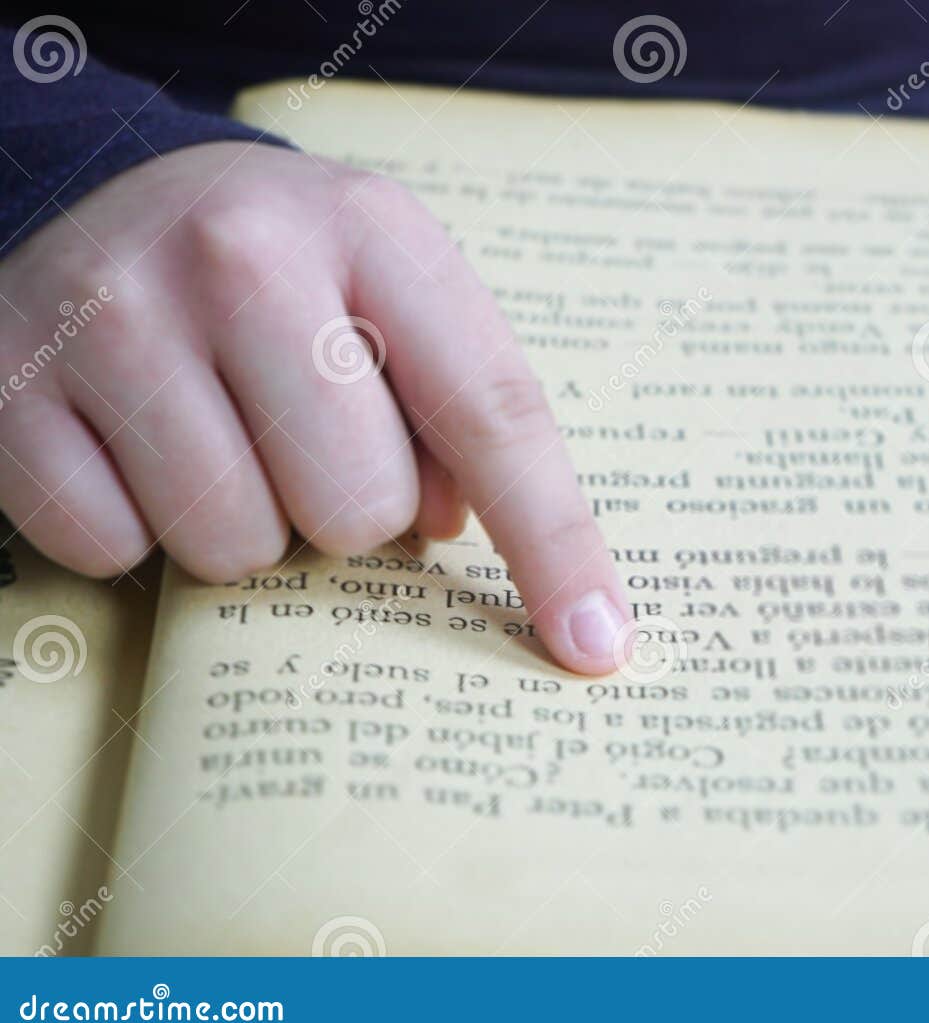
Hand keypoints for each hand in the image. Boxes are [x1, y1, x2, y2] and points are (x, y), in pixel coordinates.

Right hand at [0, 142, 628, 673]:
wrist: (113, 196)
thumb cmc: (294, 281)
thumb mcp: (395, 304)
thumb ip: (459, 414)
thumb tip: (457, 541)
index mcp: (375, 233)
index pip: (493, 415)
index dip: (554, 545)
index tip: (595, 646)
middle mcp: (242, 252)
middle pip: (358, 508)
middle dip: (348, 513)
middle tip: (305, 446)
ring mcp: (113, 311)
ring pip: (236, 546)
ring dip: (243, 528)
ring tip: (220, 439)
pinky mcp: (9, 382)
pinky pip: (112, 550)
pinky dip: (131, 529)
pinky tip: (130, 446)